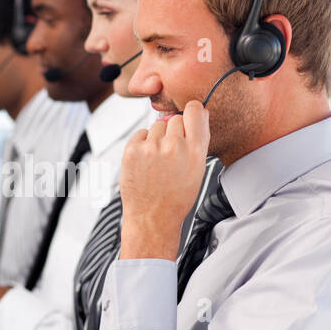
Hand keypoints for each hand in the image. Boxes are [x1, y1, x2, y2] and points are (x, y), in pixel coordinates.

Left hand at [119, 101, 209, 260]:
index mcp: (195, 151)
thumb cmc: (176, 198)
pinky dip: (142, 144)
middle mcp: (174, 146)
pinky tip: (145, 163)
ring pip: (157, 126)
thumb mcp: (198, 170)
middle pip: (175, 118)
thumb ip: (198, 140)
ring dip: (157, 138)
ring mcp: (152, 147)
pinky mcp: (132, 150)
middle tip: (170, 154)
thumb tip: (197, 111)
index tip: (189, 116)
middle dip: (174, 131)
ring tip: (157, 162)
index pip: (195, 110)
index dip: (191, 112)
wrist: (152, 219)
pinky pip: (140, 134)